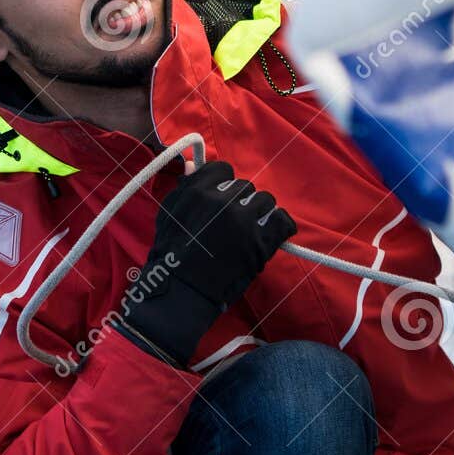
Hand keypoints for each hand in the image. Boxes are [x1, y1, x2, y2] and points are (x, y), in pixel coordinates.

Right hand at [113, 160, 295, 367]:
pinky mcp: (262, 241)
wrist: (182, 291)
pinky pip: (283, 220)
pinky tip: (270, 236)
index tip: (220, 203)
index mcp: (198, 190)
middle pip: (245, 187)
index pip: (223, 171)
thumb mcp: (170, 214)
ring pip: (265, 201)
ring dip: (259, 214)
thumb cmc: (170, 255)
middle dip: (240, 203)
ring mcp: (245, 220)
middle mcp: (223, 200)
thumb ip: (185, 188)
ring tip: (250, 232)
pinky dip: (279, 227)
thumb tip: (193, 163)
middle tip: (232, 224)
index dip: (223, 187)